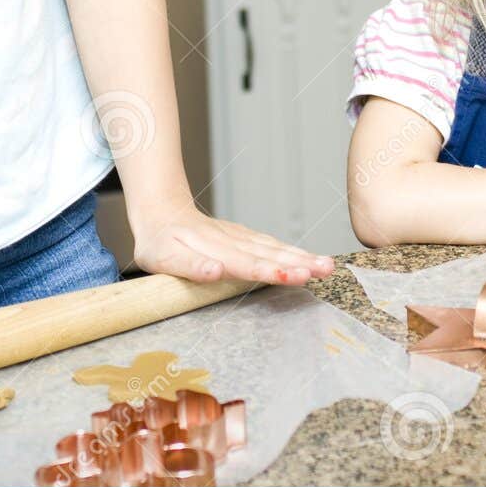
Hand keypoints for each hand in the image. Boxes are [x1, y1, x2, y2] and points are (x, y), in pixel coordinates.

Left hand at [130, 202, 335, 285]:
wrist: (161, 211)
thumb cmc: (158, 241)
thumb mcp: (160, 257)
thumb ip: (189, 265)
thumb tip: (214, 272)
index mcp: (212, 250)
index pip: (245, 264)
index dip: (269, 271)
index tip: (293, 275)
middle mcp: (231, 242)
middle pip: (268, 254)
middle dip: (298, 263)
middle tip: (325, 270)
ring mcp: (240, 238)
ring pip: (274, 248)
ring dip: (301, 257)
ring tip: (327, 266)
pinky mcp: (243, 237)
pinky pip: (270, 245)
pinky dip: (291, 252)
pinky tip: (308, 259)